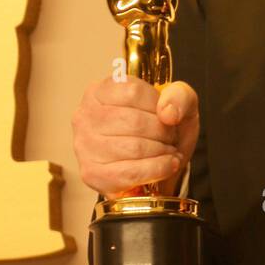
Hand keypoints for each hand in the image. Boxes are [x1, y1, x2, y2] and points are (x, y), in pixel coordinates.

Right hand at [72, 75, 199, 198]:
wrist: (156, 164)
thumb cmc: (159, 128)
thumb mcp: (177, 103)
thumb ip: (180, 96)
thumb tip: (168, 112)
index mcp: (100, 91)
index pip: (133, 92)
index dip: (158, 106)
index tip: (166, 116)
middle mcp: (86, 116)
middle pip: (135, 122)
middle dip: (163, 132)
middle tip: (171, 138)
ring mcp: (85, 146)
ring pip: (134, 148)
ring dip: (162, 151)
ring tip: (169, 151)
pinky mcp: (92, 174)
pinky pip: (131, 173)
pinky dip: (157, 169)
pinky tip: (167, 165)